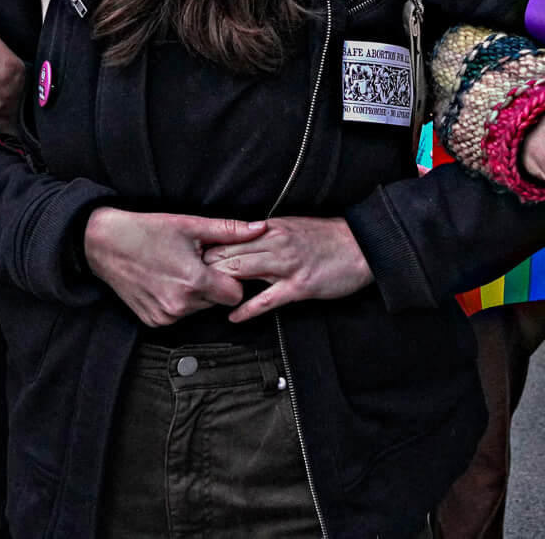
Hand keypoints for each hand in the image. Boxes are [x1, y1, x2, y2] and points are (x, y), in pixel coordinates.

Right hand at [83, 209, 264, 327]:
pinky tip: (164, 281)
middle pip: (217, 302)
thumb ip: (229, 230)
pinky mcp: (153, 321)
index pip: (235, 294)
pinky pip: (178, 315)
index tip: (219, 264)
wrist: (104, 244)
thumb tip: (259, 228)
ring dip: (195, 294)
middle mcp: (180, 305)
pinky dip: (177, 301)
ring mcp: (165, 316)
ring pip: (198, 309)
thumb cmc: (146, 231)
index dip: (231, 278)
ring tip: (177, 269)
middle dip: (212, 284)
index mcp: (194, 282)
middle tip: (194, 262)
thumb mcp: (189, 225)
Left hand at [202, 216, 372, 322]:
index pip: (227, 237)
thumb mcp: (292, 227)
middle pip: (227, 254)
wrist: (362, 246)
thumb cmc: (328, 238)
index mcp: (270, 228)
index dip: (205, 250)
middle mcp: (275, 242)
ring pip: (241, 272)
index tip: (186, 261)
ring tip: (200, 299)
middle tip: (183, 282)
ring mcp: (286, 265)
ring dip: (218, 286)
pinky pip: (266, 300)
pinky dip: (246, 309)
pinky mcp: (299, 286)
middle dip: (202, 269)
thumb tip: (238, 243)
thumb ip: (265, 235)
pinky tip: (232, 316)